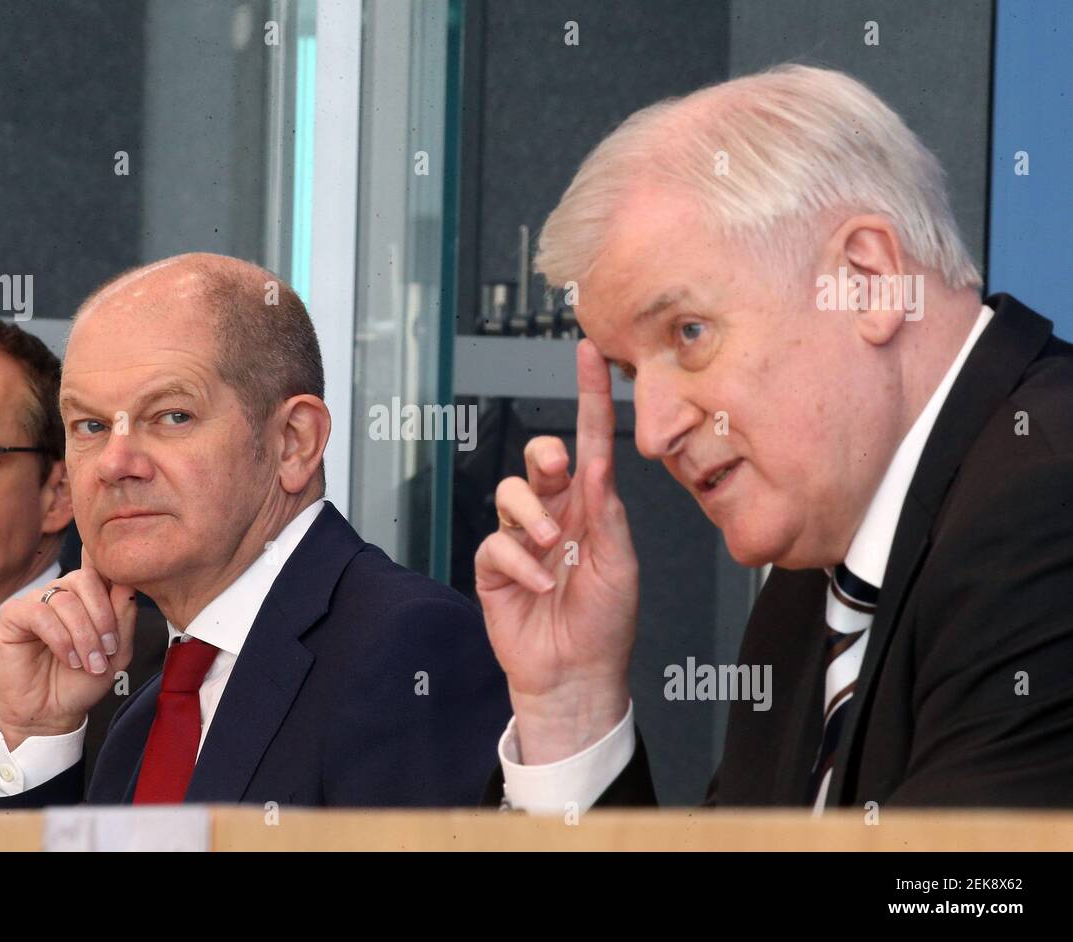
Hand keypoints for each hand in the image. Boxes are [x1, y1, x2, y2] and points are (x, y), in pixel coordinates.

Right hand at [0, 546, 137, 750]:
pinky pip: (39, 613)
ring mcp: (36, 601)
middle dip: (102, 617)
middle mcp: (61, 592)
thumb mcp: (117, 651)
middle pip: (86, 579)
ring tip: (88, 663)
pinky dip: (59, 638)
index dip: (116, 597)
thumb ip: (124, 616)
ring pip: (65, 600)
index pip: (104, 572)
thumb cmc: (82, 681)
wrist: (53, 713)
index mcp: (87, 594)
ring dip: (83, 635)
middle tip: (107, 650)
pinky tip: (68, 659)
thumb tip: (127, 582)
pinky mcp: (12, 616)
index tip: (118, 634)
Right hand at [475, 338, 638, 763]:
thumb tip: (601, 463)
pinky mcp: (495, 567)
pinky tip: (539, 584)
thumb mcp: (621, 564)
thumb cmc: (606, 623)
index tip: (590, 354)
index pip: (589, 441)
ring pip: (508, 493)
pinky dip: (517, 562)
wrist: (576, 675)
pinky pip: (494, 543)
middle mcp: (555, 515)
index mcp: (591, 507)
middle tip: (553, 472)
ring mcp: (522, 539)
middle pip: (536, 458)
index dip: (590, 396)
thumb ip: (608, 513)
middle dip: (541, 456)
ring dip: (528, 517)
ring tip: (549, 550)